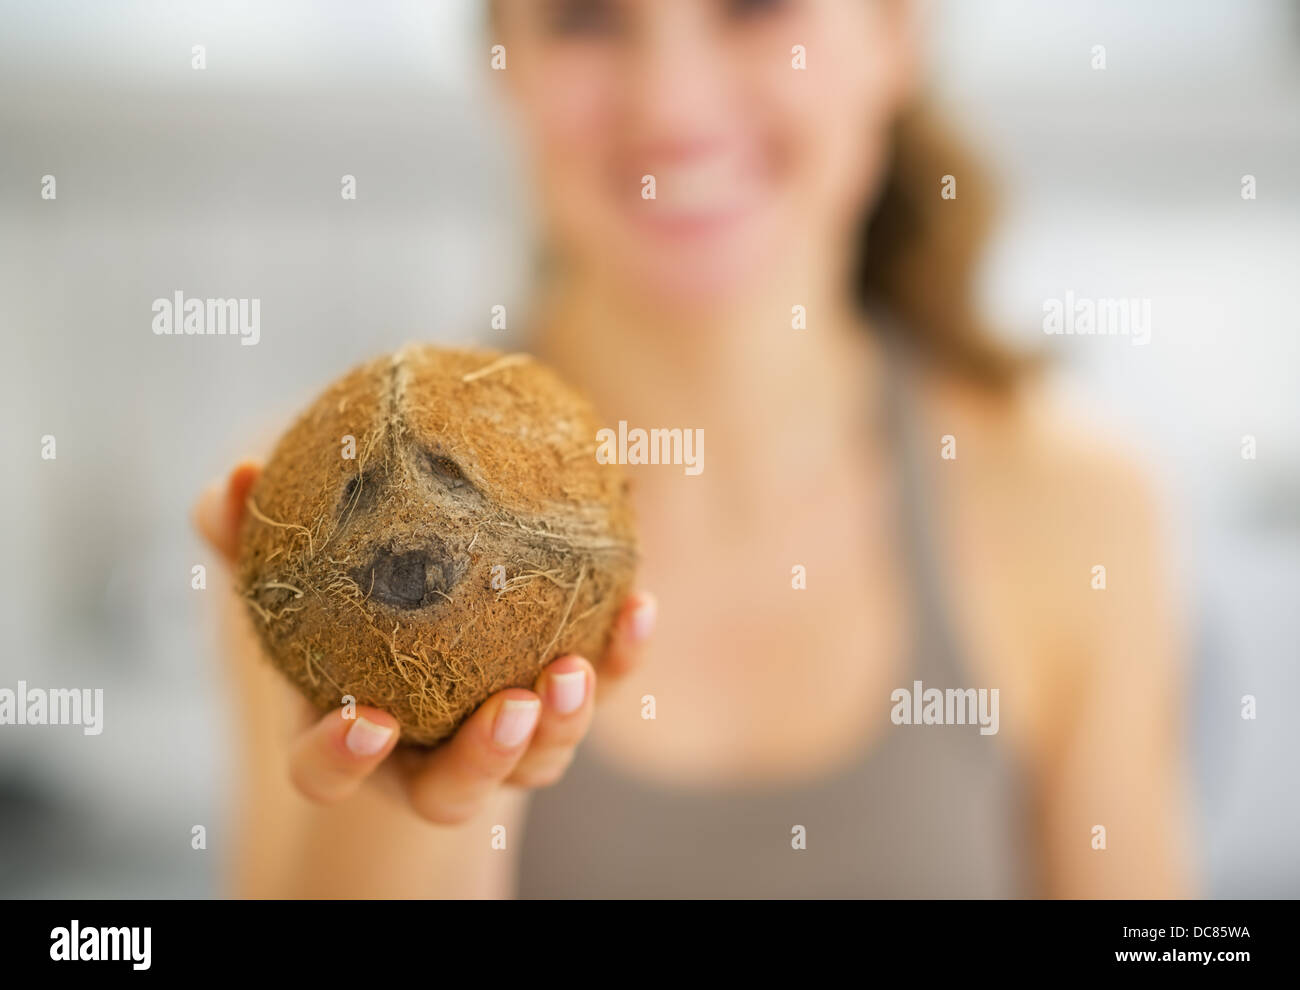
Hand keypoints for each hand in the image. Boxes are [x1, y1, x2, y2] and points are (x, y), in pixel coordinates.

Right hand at [194, 460, 654, 823]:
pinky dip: (619, 656)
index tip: (369, 720)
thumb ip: (251, 540)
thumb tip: (235, 480)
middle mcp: (426, 757)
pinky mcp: (557, 707)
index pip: (328, 772)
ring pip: (537, 760)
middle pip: (455, 793)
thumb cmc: (338, 603)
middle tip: (513, 707)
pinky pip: (597, 693)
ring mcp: (499, 742)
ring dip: (565, 720)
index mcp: (354, 737)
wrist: (414, 616)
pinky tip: (640, 603)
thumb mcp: (290, 575)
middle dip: (486, 759)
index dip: (343, 758)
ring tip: (575, 668)